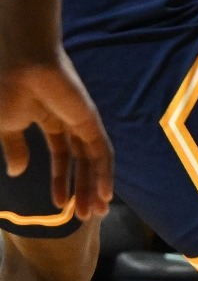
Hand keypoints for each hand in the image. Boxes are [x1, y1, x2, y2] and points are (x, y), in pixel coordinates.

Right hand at [0, 57, 112, 220]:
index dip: (60, 181)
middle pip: (80, 163)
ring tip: (94, 212)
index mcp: (48, 122)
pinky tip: (104, 194)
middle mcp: (69, 123)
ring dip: (94, 188)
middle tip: (83, 217)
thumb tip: (16, 171)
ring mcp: (82, 122)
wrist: (20, 64)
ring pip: (92, 162)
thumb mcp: (6, 126)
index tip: (59, 205)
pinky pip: (101, 152)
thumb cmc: (8, 89)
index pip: (61, 157)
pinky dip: (104, 174)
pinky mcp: (91, 121)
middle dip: (82, 190)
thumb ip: (14, 148)